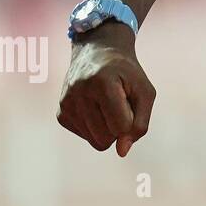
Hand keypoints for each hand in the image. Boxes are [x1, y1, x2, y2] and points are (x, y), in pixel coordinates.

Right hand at [57, 21, 155, 156]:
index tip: (131, 102)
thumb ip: (140, 123)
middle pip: (107, 138)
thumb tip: (122, 152)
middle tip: (120, 102)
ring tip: (107, 104)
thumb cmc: (127, 74)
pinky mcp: (61, 113)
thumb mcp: (145, 91)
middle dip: (120, 126)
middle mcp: (79, 93)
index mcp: (102, 83)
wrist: (98, 53)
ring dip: (108, 128)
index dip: (133, 121)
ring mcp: (66, 104)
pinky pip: (86, 137)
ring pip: (96, 142)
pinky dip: (96, 127)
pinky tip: (96, 106)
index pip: (121, 126)